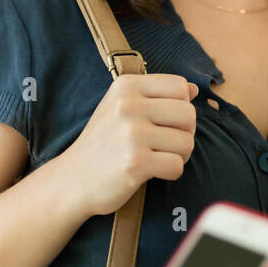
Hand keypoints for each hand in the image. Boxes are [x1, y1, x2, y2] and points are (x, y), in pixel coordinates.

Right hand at [62, 73, 198, 216]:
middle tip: (165, 145)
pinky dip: (170, 173)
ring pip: (187, 142)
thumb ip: (157, 96)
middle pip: (189, 114)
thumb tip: (194, 90)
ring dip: (179, 156)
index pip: (181, 87)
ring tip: (157, 158)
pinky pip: (177, 166)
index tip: (165, 122)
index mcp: (126, 86)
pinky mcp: (135, 162)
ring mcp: (131, 134)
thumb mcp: (121, 108)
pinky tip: (152, 171)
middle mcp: (128, 105)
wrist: (72, 179)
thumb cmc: (104, 143)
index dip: (181, 107)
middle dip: (184, 133)